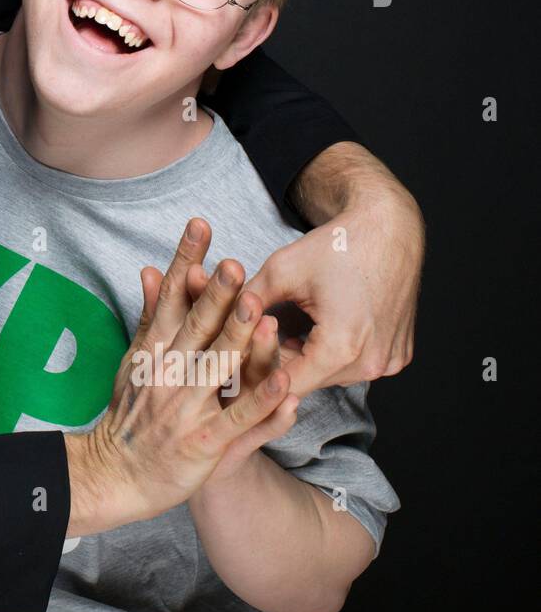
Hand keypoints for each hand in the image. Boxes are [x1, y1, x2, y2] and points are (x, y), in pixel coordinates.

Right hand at [64, 218, 294, 536]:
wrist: (117, 474)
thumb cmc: (130, 414)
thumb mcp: (133, 359)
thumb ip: (149, 315)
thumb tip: (148, 269)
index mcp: (153, 351)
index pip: (170, 296)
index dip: (185, 260)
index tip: (200, 226)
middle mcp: (167, 374)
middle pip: (195, 327)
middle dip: (215, 295)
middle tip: (232, 262)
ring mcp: (185, 408)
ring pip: (218, 369)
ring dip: (239, 341)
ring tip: (259, 312)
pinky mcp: (205, 442)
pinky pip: (239, 418)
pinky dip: (262, 401)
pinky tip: (286, 383)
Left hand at [244, 175, 424, 395]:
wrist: (390, 229)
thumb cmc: (336, 245)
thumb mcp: (281, 271)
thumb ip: (246, 306)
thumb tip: (215, 327)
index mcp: (341, 348)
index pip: (284, 383)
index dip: (254, 372)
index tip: (231, 365)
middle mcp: (370, 364)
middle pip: (308, 380)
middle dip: (276, 364)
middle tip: (247, 349)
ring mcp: (388, 362)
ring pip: (330, 375)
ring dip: (303, 360)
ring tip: (277, 337)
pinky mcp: (397, 355)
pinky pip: (353, 366)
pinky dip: (330, 355)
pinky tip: (308, 334)